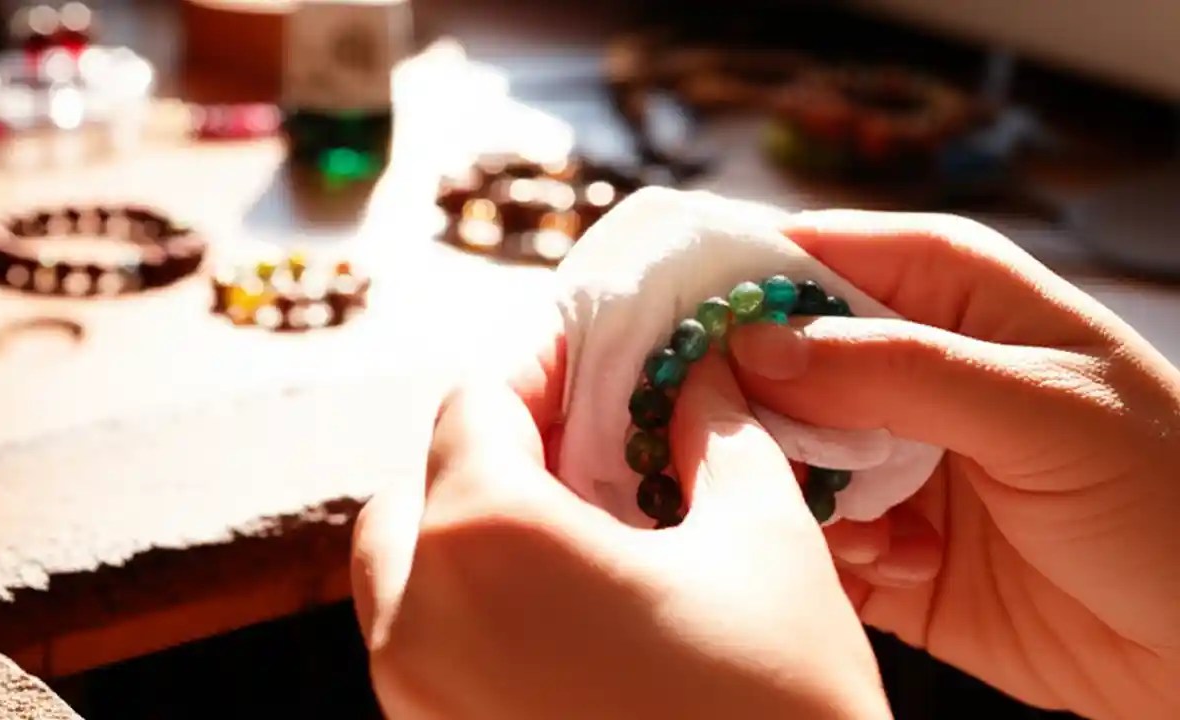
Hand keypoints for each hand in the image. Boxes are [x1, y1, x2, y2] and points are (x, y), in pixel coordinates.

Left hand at [352, 316, 890, 719]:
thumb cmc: (779, 713)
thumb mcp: (766, 544)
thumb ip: (722, 432)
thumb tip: (706, 374)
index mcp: (486, 542)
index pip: (477, 402)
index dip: (540, 364)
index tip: (590, 354)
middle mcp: (418, 620)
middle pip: (419, 486)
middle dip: (492, 448)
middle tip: (584, 441)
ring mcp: (412, 702)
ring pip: (405, 573)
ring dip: (471, 528)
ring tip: (577, 526)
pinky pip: (423, 647)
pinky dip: (470, 605)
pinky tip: (564, 610)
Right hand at [729, 210, 1179, 718]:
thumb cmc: (1166, 493)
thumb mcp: (1040, 409)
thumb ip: (894, 369)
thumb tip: (753, 342)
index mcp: (942, 288)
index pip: (803, 252)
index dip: (725, 281)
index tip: (658, 324)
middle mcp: (899, 363)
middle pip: (763, 357)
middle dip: (735, 401)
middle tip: (722, 442)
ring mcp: (885, 453)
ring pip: (770, 450)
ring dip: (784, 490)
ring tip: (854, 526)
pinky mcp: (880, 541)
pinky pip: (804, 534)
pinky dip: (825, 555)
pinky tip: (899, 568)